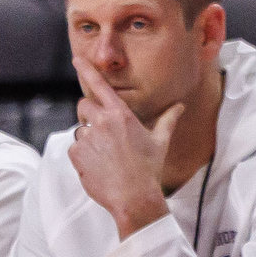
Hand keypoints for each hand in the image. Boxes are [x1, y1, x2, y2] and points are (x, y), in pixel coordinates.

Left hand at [69, 58, 180, 238]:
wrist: (134, 198)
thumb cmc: (149, 169)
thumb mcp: (160, 141)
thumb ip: (168, 119)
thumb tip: (180, 106)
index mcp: (121, 115)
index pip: (100, 86)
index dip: (87, 70)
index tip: (77, 58)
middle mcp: (102, 122)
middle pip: (84, 105)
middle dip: (89, 113)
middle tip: (101, 129)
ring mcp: (88, 139)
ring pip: (80, 129)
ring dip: (88, 137)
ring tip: (105, 155)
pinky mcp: (78, 155)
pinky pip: (75, 148)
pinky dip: (83, 155)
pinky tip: (98, 165)